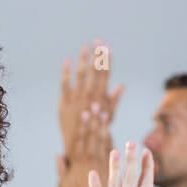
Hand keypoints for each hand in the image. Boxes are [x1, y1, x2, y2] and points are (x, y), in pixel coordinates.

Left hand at [58, 38, 121, 153]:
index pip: (106, 75)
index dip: (107, 60)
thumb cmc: (95, 132)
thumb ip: (113, 100)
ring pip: (81, 75)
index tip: (107, 46)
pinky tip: (67, 60)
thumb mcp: (107, 117)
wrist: (79, 147)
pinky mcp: (64, 104)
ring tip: (85, 46)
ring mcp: (77, 100)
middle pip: (95, 72)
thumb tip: (121, 85)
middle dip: (97, 55)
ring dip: (83, 59)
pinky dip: (66, 72)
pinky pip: (64, 85)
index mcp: (101, 99)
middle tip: (98, 39)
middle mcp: (90, 98)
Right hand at [58, 103, 111, 186]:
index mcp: (77, 162)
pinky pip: (109, 151)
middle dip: (93, 120)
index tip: (84, 112)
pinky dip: (110, 140)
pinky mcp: (109, 167)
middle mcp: (89, 161)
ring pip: (102, 141)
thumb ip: (61, 168)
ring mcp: (100, 164)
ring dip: (102, 126)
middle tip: (95, 105)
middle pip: (91, 137)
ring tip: (103, 112)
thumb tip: (57, 154)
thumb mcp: (65, 184)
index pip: (79, 139)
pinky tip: (110, 129)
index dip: (82, 125)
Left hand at [87, 142, 171, 186]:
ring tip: (115, 151)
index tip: (148, 153)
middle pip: (129, 180)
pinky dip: (95, 186)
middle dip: (131, 160)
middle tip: (132, 143)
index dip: (147, 168)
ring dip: (114, 167)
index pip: (146, 185)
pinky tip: (92, 173)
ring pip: (113, 186)